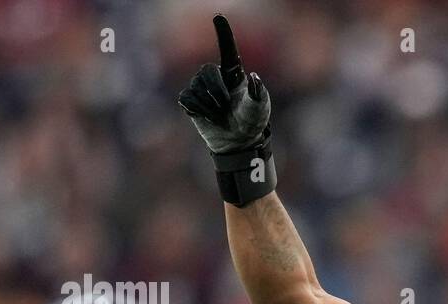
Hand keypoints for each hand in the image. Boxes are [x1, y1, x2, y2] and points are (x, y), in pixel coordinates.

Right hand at [178, 14, 270, 153]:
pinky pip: (187, 98)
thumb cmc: (252, 121)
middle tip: (226, 105)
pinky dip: (200, 110)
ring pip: (196, 88)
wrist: (239, 142)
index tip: (219, 17)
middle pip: (207, 71)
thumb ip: (259, 93)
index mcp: (234, 73)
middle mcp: (216, 76)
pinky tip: (210, 117)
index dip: (223, 33)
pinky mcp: (190, 100)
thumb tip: (253, 77)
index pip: (227, 49)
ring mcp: (201, 88)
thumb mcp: (260, 108)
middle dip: (217, 90)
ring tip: (221, 116)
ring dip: (211, 106)